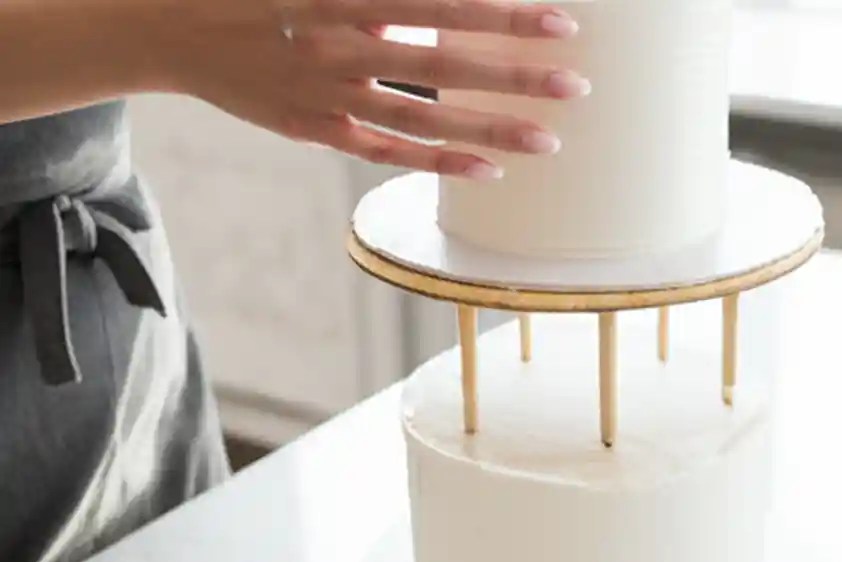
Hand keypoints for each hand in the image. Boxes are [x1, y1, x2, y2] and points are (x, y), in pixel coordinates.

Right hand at [159, 0, 588, 178]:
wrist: (171, 29)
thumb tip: (452, 0)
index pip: (439, 5)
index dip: (502, 17)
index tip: (560, 23)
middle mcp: (338, 48)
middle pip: (443, 67)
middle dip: (514, 76)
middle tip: (576, 86)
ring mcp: (326, 96)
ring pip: (422, 120)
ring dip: (488, 131)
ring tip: (548, 140)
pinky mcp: (315, 130)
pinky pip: (384, 152)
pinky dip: (436, 164)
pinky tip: (487, 172)